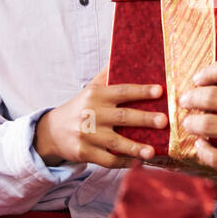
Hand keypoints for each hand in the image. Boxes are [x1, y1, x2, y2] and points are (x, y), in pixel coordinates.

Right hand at [33, 68, 166, 168]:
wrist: (52, 132)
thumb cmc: (80, 107)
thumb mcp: (90, 89)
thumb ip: (107, 75)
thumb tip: (125, 55)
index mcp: (96, 95)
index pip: (122, 91)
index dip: (141, 91)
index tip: (159, 91)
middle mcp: (91, 114)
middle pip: (122, 117)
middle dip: (144, 119)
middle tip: (163, 121)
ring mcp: (87, 135)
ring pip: (115, 142)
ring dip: (135, 147)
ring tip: (153, 152)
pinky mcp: (84, 152)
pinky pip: (108, 160)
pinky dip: (123, 162)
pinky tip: (138, 162)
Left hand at [179, 15, 216, 192]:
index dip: (207, 71)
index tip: (200, 78)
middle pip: (210, 97)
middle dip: (192, 98)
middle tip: (187, 100)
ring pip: (208, 126)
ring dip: (193, 123)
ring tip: (190, 123)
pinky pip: (216, 157)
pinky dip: (203, 151)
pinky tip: (202, 146)